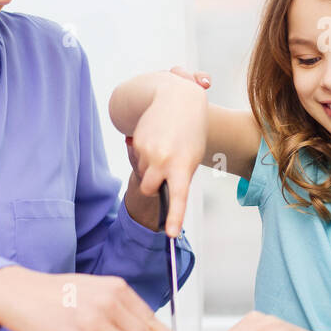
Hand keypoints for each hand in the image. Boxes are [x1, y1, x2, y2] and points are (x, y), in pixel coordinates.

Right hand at [127, 69, 210, 237]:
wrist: (177, 97)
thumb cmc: (191, 130)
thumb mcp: (193, 155)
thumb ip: (178, 175)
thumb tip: (159, 189)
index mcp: (183, 166)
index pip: (179, 197)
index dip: (174, 216)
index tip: (170, 234)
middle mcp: (164, 161)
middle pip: (151, 189)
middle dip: (153, 185)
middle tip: (165, 168)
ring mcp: (148, 152)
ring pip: (143, 172)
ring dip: (150, 165)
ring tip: (165, 144)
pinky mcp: (137, 142)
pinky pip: (138, 157)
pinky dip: (145, 152)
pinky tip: (156, 136)